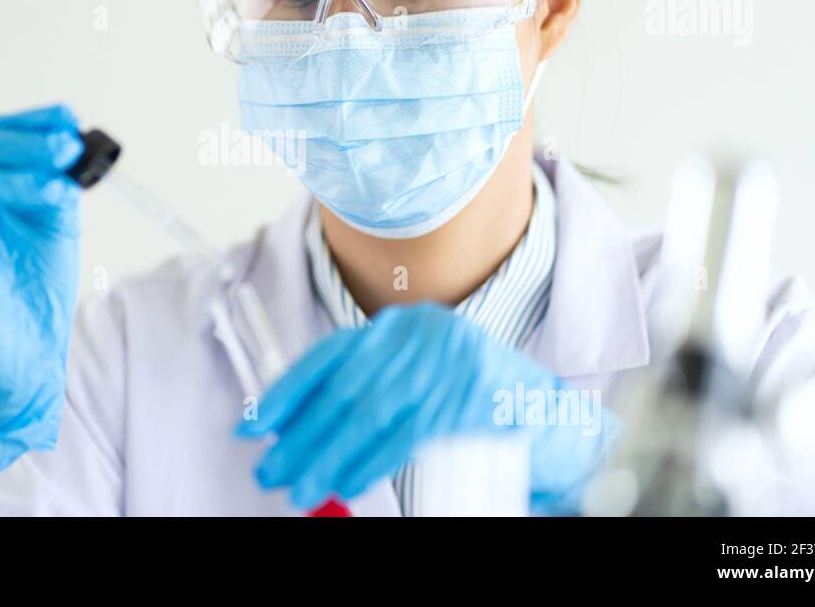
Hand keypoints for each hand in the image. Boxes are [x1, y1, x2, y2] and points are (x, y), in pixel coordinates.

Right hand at [0, 104, 83, 485]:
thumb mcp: (55, 226)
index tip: (68, 118)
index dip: (26, 122)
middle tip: (65, 148)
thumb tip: (67, 145)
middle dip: (20, 144)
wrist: (28, 364)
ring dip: (2, 176)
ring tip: (51, 185)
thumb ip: (56, 184)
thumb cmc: (34, 295)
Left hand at [237, 301, 618, 512]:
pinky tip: (345, 483)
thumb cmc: (479, 405)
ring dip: (325, 457)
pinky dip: (368, 462)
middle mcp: (421, 334)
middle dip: (299, 435)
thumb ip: (373, 392)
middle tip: (269, 471)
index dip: (287, 392)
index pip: (331, 355)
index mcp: (402, 326)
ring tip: (298, 488)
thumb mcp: (420, 382)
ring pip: (367, 414)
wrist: (560, 419)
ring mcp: (447, 362)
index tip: (254, 426)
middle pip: (343, 388)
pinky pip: (403, 433)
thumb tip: (301, 433)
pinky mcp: (468, 396)